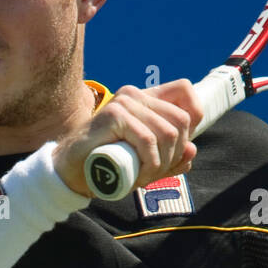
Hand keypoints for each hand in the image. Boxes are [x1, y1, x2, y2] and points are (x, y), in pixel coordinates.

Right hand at [53, 79, 203, 196]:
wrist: (72, 172)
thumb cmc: (109, 165)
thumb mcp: (147, 163)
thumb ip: (171, 158)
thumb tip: (192, 150)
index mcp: (145, 99)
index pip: (185, 90)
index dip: (195, 115)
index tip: (184, 144)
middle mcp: (135, 95)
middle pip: (181, 120)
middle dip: (175, 153)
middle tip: (156, 171)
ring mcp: (124, 102)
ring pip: (167, 133)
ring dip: (161, 163)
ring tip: (143, 177)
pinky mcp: (114, 115)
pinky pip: (148, 140)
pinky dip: (150, 163)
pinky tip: (138, 175)